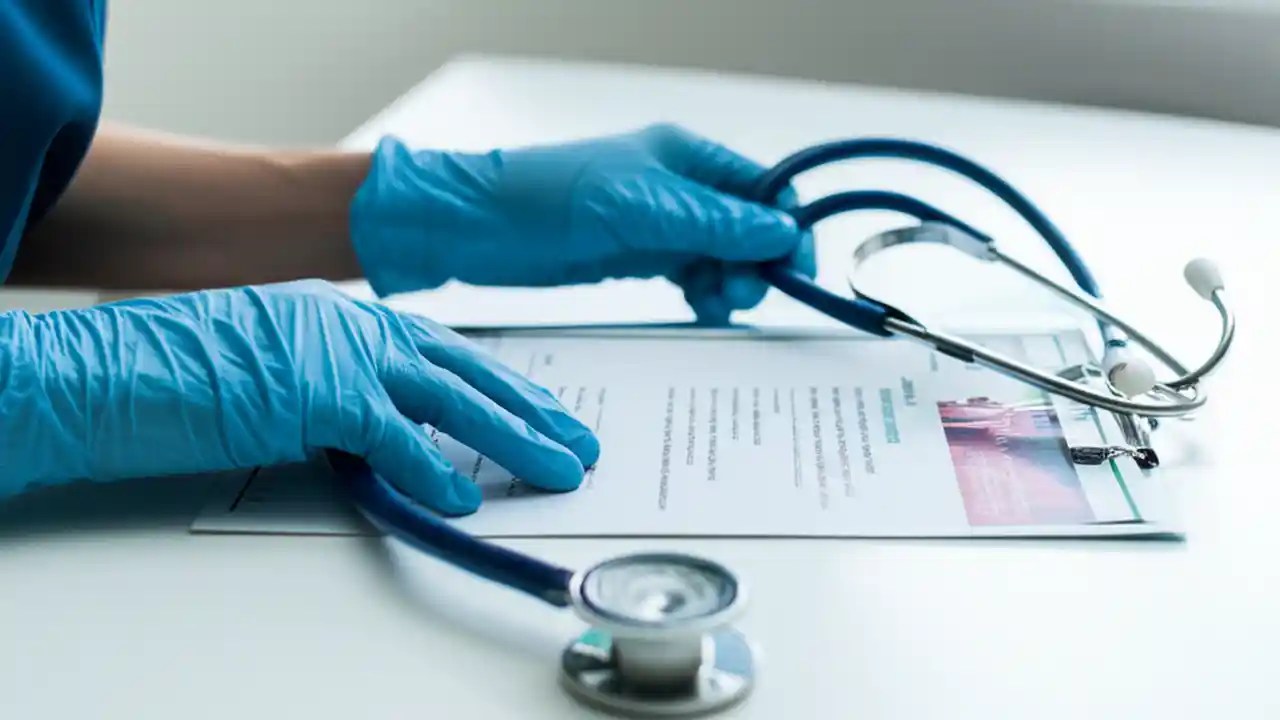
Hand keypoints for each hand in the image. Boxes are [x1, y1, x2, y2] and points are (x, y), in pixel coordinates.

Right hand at [0, 281, 597, 515]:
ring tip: (558, 468)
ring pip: (450, 398)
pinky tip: (465, 495)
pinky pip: (392, 435)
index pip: (440, 351)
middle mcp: (350, 325)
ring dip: (510, 437)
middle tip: (577, 438)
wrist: (106, 371)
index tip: (539, 408)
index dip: (497, 384)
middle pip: (463, 369)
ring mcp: (336, 353)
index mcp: (342, 317)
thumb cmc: (174, 375)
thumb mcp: (272, 373)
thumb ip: (329, 390)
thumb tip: (373, 430)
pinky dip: (430, 466)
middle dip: (528, 407)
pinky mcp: (314, 391)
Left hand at [349, 124, 813, 323]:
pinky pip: (691, 277)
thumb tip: (782, 232)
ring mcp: (659, 225)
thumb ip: (714, 221)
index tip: (792, 268)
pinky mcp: (637, 256)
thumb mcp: (640, 209)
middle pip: (749, 228)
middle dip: (757, 262)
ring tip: (716, 304)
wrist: (475, 226)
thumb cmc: (547, 199)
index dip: (785, 227)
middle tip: (739, 295)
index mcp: (686, 158)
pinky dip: (703, 295)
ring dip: (731, 283)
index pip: (764, 188)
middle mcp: (679, 188)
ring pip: (722, 257)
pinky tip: (699, 309)